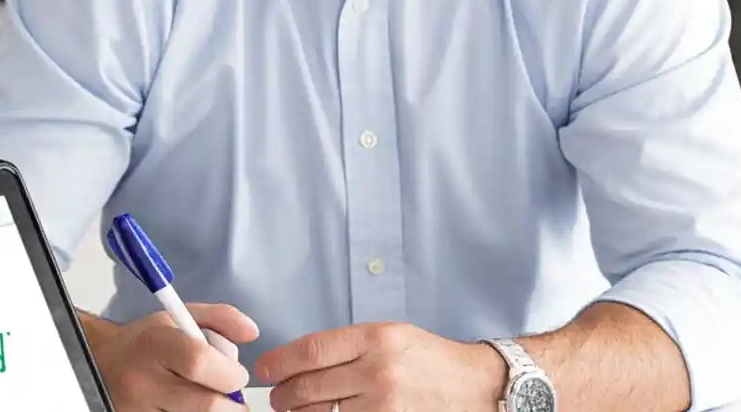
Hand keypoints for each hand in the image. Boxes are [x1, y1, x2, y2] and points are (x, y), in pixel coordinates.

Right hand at [88, 302, 259, 411]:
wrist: (103, 365)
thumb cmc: (146, 341)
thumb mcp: (179, 317)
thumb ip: (220, 318)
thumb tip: (252, 332)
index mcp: (154, 344)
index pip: (198, 361)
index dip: (229, 372)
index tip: (236, 374)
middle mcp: (143, 382)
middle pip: (207, 405)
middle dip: (231, 403)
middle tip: (229, 394)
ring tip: (208, 399)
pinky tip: (192, 408)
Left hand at [256, 322, 504, 411]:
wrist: (476, 386)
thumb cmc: (430, 359)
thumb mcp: (390, 336)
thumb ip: (347, 346)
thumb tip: (299, 361)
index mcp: (375, 339)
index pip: (310, 351)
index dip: (278, 362)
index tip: (264, 369)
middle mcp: (378, 371)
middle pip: (308, 388)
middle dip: (282, 396)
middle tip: (276, 397)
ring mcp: (385, 406)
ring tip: (294, 411)